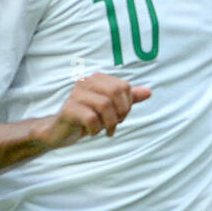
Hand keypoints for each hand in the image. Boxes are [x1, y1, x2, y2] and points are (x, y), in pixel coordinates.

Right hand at [36, 73, 151, 150]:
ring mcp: (76, 94)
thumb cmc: (89, 116)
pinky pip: (91, 118)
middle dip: (120, 112)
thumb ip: (129, 98)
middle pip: (115, 93)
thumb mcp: (112, 107)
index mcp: (97, 78)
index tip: (119, 116)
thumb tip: (149, 91)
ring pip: (105, 105)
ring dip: (109, 123)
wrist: (62, 130)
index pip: (123, 87)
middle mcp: (86, 82)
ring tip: (105, 130)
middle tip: (115, 124)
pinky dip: (96, 129)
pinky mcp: (69, 109)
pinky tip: (92, 132)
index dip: (127, 104)